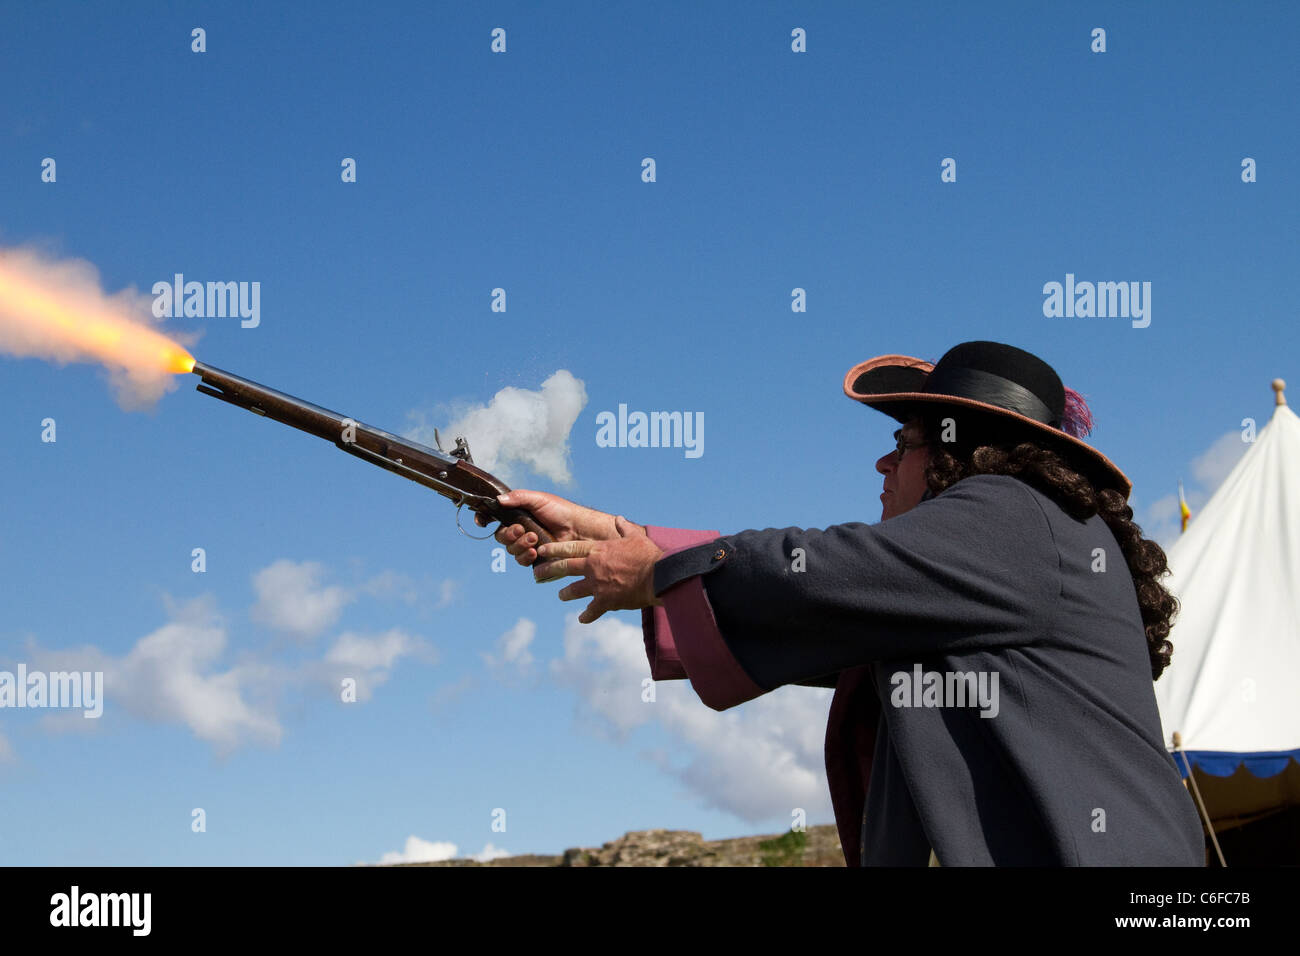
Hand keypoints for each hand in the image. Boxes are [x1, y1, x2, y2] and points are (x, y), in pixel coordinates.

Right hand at [475, 489, 619, 570]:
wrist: (579, 530)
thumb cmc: (562, 512)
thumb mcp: (539, 499)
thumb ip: (518, 497)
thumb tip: (499, 500)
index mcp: (518, 515)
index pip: (494, 517)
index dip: (484, 519)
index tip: (482, 522)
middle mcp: (521, 530)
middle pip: (500, 537)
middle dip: (508, 534)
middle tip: (520, 530)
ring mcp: (527, 545)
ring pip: (510, 550)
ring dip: (519, 545)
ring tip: (534, 540)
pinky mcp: (535, 559)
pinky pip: (521, 561)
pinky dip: (525, 556)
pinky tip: (535, 552)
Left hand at [534, 515, 663, 623]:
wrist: (658, 575)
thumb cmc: (648, 554)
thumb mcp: (635, 537)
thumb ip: (624, 528)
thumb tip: (619, 519)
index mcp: (598, 550)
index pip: (569, 548)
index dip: (553, 549)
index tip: (542, 550)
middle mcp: (593, 567)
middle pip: (564, 568)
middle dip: (548, 570)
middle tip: (536, 573)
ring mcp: (598, 585)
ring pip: (574, 590)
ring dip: (566, 593)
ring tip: (561, 595)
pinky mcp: (606, 601)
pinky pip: (592, 611)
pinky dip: (587, 615)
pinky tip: (582, 619)